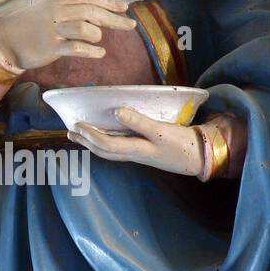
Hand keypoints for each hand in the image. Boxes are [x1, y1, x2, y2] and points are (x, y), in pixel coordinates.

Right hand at [0, 0, 136, 71]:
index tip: (125, 8)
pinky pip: (77, 48)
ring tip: (98, 41)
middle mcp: (58, 12)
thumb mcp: (50, 9)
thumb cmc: (31, 24)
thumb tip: (99, 11)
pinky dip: (92, 51)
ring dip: (97, 35)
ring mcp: (54, 30)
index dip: (108, 2)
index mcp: (59, 0)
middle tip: (130, 26)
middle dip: (114, 19)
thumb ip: (71, 8)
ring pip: (86, 28)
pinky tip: (99, 53)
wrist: (6, 39)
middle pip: (92, 12)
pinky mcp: (51, 47)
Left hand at [70, 106, 205, 176]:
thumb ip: (139, 122)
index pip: (106, 144)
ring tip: (80, 136)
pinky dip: (106, 144)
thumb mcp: (161, 131)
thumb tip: (116, 113)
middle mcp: (133, 155)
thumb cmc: (181, 144)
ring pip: (109, 152)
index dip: (89, 135)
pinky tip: (106, 136)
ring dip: (93, 144)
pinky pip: (118, 149)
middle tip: (70, 132)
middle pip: (103, 151)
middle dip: (85, 142)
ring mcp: (138, 155)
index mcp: (136, 149)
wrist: (199, 158)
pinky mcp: (144, 153)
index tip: (77, 124)